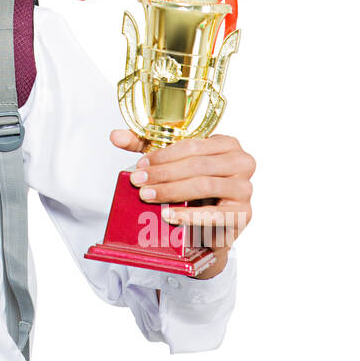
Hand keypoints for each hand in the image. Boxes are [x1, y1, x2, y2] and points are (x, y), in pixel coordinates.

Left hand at [110, 130, 254, 278]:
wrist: (210, 225)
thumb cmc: (193, 187)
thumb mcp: (170, 163)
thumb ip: (144, 146)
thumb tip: (114, 135)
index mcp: (226, 143)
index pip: (192, 145)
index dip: (164, 155)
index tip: (140, 164)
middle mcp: (242, 162)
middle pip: (197, 165)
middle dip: (164, 173)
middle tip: (139, 181)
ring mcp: (245, 188)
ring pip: (204, 185)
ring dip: (171, 191)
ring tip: (147, 196)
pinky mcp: (243, 214)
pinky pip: (214, 214)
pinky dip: (189, 215)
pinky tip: (168, 215)